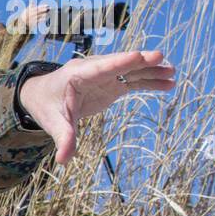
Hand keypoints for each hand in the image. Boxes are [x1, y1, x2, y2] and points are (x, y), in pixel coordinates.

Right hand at [7, 3, 50, 32]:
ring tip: (48, 13)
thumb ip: (31, 5)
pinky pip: (38, 21)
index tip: (47, 5)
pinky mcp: (32, 22)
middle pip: (38, 11)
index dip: (42, 6)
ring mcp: (31, 18)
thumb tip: (32, 0)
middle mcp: (30, 14)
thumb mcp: (27, 9)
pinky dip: (42, 19)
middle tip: (49, 8)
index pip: (37, 8)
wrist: (21, 22)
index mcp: (30, 10)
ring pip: (38, 16)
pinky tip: (45, 18)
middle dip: (43, 10)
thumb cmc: (25, 15)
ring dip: (43, 14)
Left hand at [18, 50, 174, 163]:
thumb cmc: (46, 106)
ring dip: (150, 71)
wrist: (41, 96)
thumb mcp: (53, 122)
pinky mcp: (110, 85)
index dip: (119, 62)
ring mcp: (104, 77)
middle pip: (119, 64)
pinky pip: (132, 81)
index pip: (100, 68)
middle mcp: (93, 71)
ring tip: (173, 72)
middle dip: (139, 62)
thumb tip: (63, 160)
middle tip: (160, 57)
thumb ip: (63, 138)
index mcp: (77, 75)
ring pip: (129, 71)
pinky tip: (168, 84)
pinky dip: (148, 82)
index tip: (137, 55)